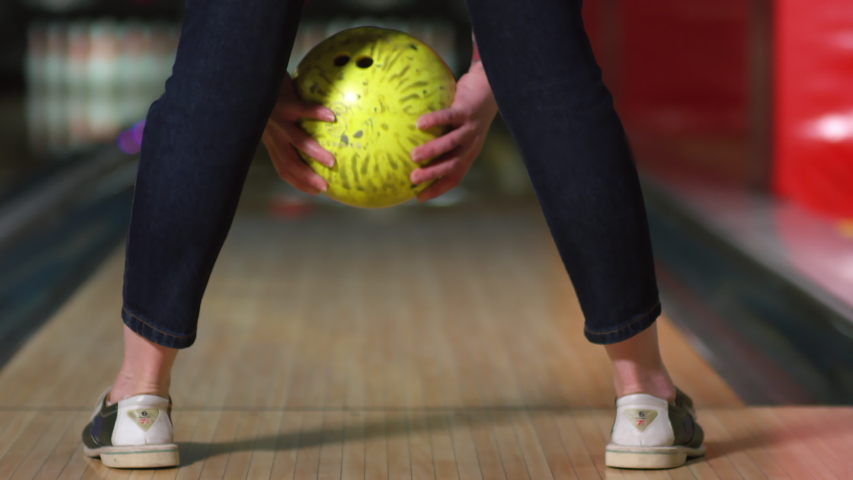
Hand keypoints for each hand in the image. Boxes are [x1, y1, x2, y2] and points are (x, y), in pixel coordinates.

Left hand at [262, 76, 335, 194]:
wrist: (251, 73)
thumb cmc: (270, 92)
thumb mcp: (277, 115)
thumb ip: (292, 126)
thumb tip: (320, 133)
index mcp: (272, 140)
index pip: (283, 168)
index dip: (298, 182)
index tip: (316, 191)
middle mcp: (273, 135)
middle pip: (288, 163)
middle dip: (306, 178)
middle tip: (324, 186)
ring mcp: (277, 120)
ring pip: (296, 141)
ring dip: (314, 154)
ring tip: (331, 162)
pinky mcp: (281, 103)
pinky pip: (301, 110)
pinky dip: (316, 114)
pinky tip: (332, 117)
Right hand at [410, 63, 497, 201]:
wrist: (489, 87)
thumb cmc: (467, 111)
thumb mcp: (458, 132)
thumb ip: (442, 142)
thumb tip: (412, 153)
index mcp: (468, 154)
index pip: (454, 178)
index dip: (438, 189)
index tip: (419, 197)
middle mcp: (470, 145)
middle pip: (452, 165)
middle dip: (433, 175)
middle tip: (413, 179)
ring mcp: (470, 128)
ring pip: (451, 144)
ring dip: (432, 151)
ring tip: (414, 155)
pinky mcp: (467, 111)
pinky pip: (450, 117)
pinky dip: (435, 121)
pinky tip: (420, 124)